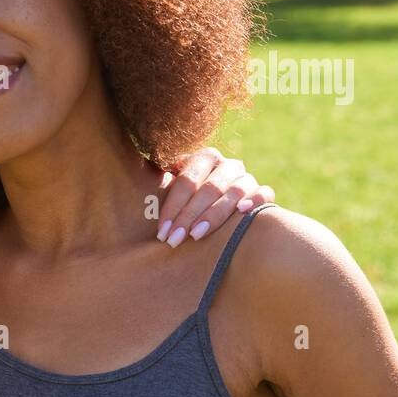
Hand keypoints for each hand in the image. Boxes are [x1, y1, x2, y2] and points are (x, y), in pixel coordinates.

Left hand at [156, 147, 273, 247]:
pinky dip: (254, 201)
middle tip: (175, 239)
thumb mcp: (171, 186)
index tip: (162, 232)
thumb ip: (159, 182)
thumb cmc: (186, 198)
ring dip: (215, 214)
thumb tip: (133, 180)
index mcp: (203, 157)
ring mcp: (246, 177)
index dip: (173, 207)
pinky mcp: (262, 191)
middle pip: (208, 188)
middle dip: (189, 216)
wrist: (214, 200)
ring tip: (198, 234)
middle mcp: (227, 164)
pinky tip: (242, 212)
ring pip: (234, 192)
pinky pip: (264, 193)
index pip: (186, 181)